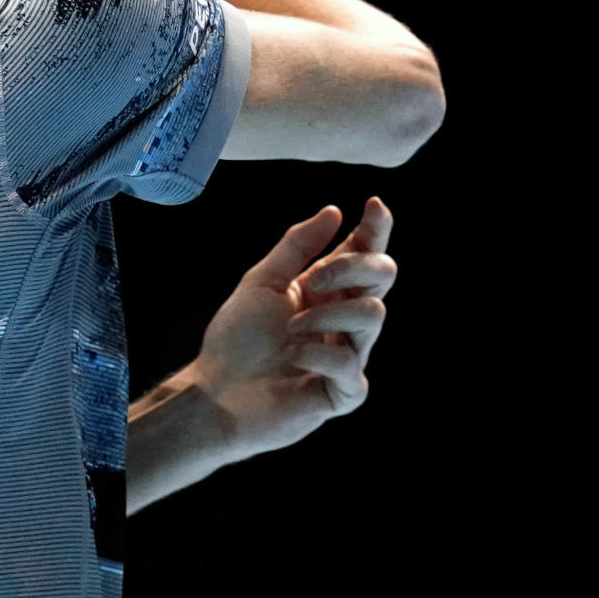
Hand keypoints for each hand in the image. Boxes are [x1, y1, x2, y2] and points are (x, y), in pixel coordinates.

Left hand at [186, 197, 397, 459]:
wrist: (216, 390)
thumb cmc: (238, 338)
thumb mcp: (263, 281)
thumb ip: (297, 246)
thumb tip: (334, 211)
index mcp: (328, 289)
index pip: (365, 254)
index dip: (375, 229)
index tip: (373, 205)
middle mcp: (344, 318)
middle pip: (382, 276)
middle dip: (351, 267)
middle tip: (310, 281)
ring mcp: (348, 355)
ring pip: (373, 315)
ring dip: (326, 315)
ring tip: (290, 330)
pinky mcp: (342, 392)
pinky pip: (350, 364)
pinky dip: (317, 353)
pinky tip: (292, 357)